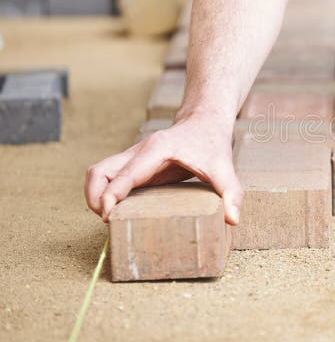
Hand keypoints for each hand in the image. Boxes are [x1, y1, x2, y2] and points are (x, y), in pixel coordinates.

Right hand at [84, 114, 242, 224]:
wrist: (205, 122)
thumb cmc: (212, 143)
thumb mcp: (225, 167)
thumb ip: (231, 192)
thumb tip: (233, 220)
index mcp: (156, 150)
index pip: (124, 173)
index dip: (112, 195)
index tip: (108, 217)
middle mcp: (138, 151)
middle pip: (99, 171)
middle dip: (94, 197)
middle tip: (106, 220)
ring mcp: (133, 157)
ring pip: (99, 172)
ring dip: (95, 195)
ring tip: (107, 218)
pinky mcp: (135, 164)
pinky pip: (109, 177)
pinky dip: (105, 192)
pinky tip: (118, 211)